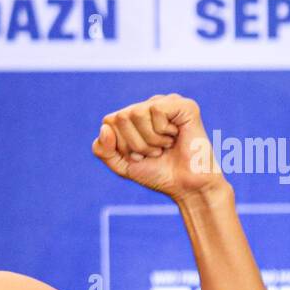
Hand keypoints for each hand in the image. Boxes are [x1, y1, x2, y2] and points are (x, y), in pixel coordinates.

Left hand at [92, 94, 225, 200]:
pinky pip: (156, 110)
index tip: (139, 156)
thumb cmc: (156, 173)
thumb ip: (103, 150)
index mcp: (132, 118)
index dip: (121, 145)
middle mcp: (148, 106)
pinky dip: (163, 131)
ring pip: (136, 113)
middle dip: (135, 144)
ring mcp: (166, 103)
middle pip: (121, 117)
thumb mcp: (121, 165)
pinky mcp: (183, 104)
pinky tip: (176, 136)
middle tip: (154, 152)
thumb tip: (104, 127)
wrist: (185, 185)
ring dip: (150, 140)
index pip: (108, 122)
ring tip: (165, 146)